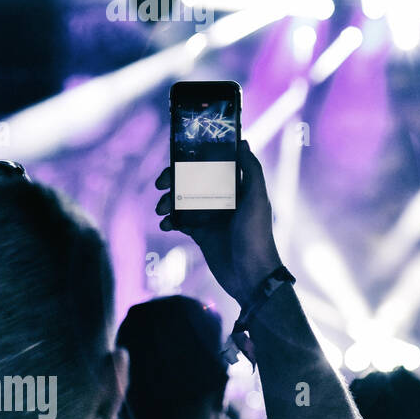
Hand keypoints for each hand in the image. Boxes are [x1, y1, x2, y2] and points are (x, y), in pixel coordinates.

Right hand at [155, 139, 282, 303]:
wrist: (250, 276)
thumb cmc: (257, 236)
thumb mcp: (258, 200)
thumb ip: (251, 171)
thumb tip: (243, 143)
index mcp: (239, 188)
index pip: (215, 166)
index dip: (197, 158)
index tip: (179, 155)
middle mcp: (225, 199)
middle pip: (194, 181)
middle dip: (175, 179)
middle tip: (161, 183)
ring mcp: (212, 217)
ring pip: (183, 200)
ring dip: (168, 200)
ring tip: (161, 208)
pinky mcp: (201, 234)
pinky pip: (180, 221)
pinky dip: (169, 220)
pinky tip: (165, 223)